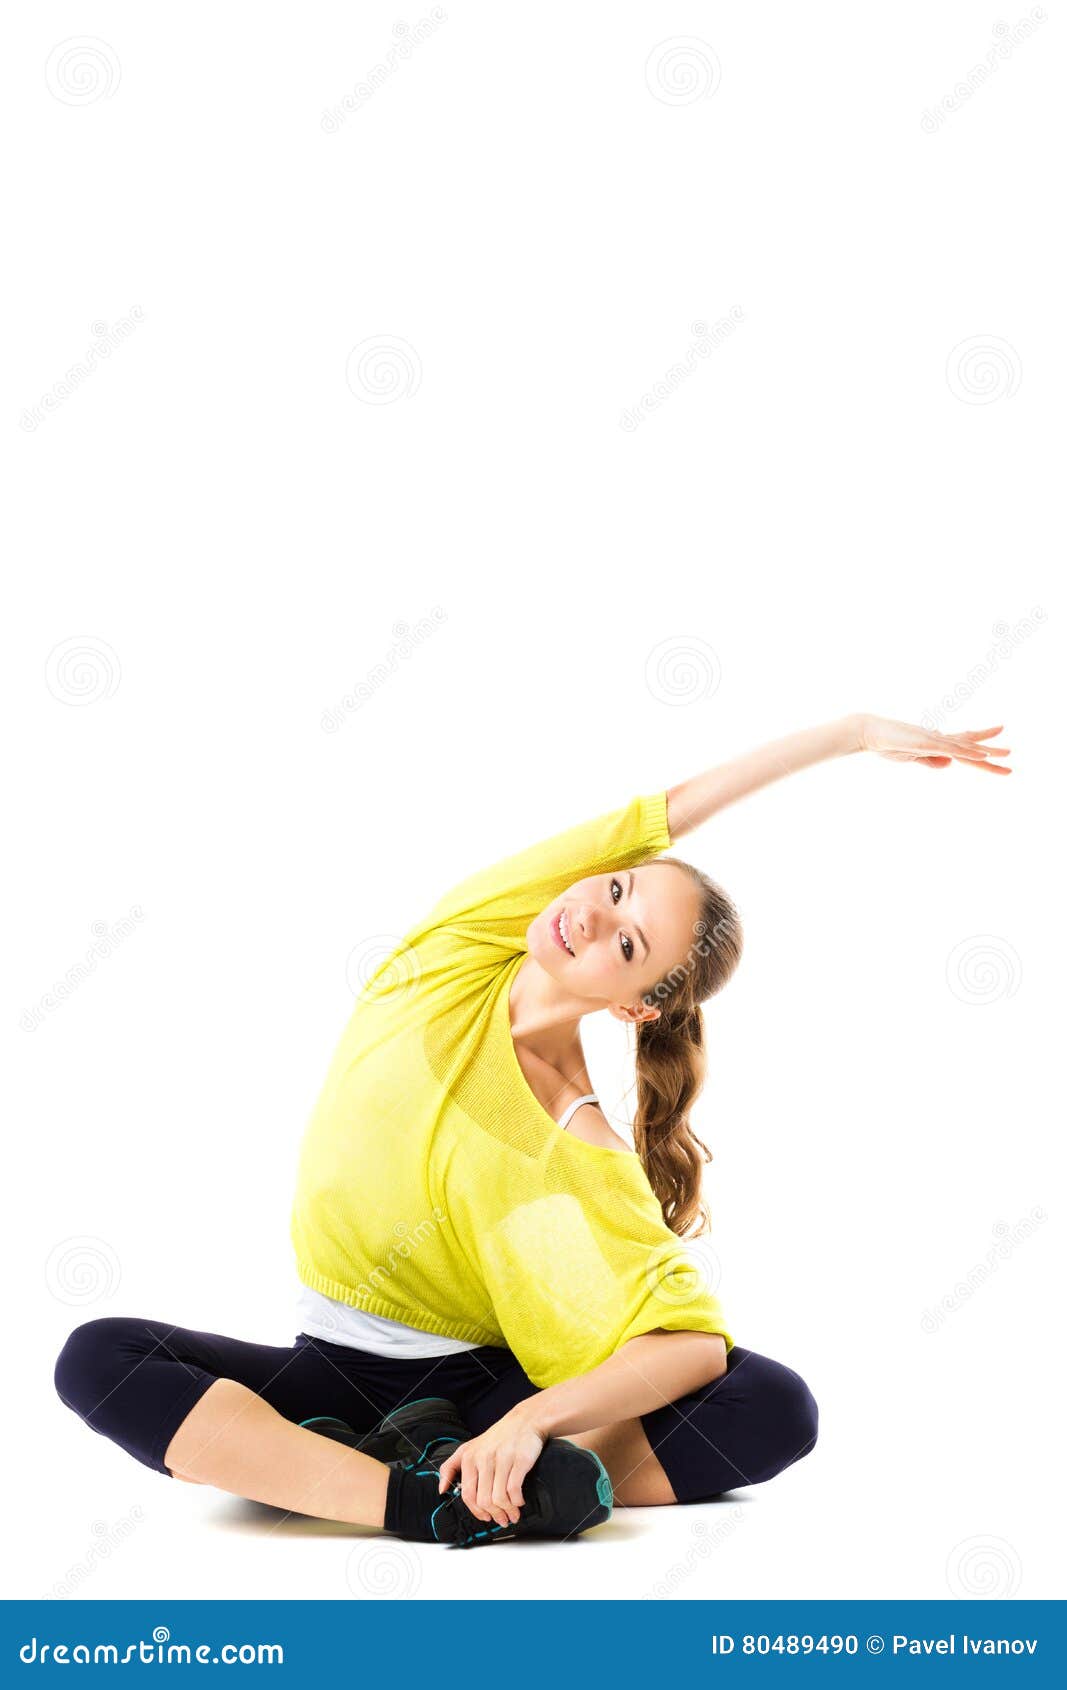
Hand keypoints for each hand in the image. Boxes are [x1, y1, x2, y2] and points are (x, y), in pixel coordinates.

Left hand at [435, 1408, 545, 1527]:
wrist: (525, 1420)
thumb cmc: (497, 1438)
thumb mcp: (470, 1447)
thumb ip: (451, 1467)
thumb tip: (441, 1490)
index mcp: (469, 1457)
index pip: (467, 1495)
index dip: (476, 1512)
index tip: (485, 1517)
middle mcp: (484, 1458)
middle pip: (484, 1500)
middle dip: (494, 1516)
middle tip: (501, 1520)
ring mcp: (502, 1459)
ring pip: (499, 1498)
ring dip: (507, 1512)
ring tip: (512, 1514)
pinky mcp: (519, 1460)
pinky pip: (514, 1490)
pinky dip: (517, 1502)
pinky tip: (519, 1502)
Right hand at [857, 715, 1011, 773]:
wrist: (870, 732)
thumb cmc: (887, 744)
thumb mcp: (911, 757)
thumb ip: (930, 760)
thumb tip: (949, 764)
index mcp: (934, 744)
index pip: (962, 747)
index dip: (978, 748)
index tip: (995, 751)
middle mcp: (937, 739)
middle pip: (968, 745)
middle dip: (990, 750)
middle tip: (1010, 753)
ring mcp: (932, 739)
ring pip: (964, 746)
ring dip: (985, 751)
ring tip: (1005, 754)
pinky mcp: (925, 742)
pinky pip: (951, 748)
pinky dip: (967, 751)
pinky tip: (981, 754)